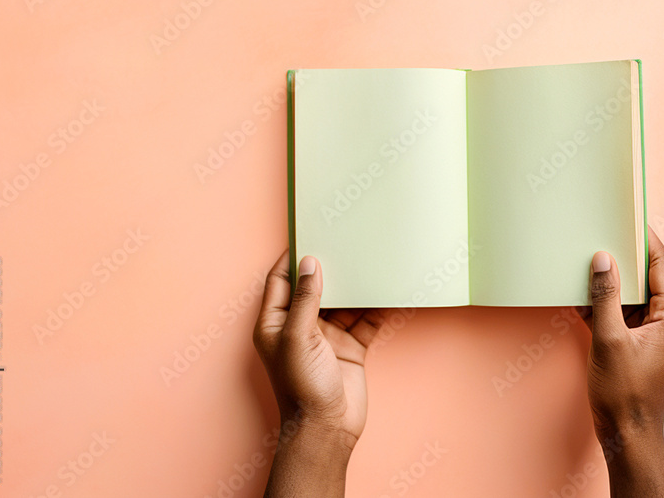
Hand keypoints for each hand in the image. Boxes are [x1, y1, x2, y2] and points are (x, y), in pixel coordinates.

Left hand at [253, 251, 384, 497]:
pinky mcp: (351, 347)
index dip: (293, 257)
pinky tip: (388, 289)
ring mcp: (327, 337)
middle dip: (330, 266)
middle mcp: (300, 327)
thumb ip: (304, 299)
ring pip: (344, 301)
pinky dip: (377, 305)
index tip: (308, 232)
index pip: (281, 280)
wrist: (328, 430)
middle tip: (345, 239)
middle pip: (315, 287)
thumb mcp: (297, 337)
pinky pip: (365, 319)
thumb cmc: (300, 388)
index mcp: (275, 323)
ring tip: (370, 259)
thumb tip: (310, 263)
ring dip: (356, 284)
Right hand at [578, 227, 663, 497]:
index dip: (644, 238)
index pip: (661, 264)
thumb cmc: (625, 395)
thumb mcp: (609, 339)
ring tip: (585, 260)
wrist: (628, 436)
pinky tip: (580, 294)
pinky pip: (622, 313)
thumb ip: (605, 296)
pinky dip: (604, 304)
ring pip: (632, 294)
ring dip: (610, 281)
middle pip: (647, 275)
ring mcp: (654, 332)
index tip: (627, 216)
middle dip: (622, 257)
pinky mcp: (638, 343)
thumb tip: (602, 259)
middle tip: (600, 233)